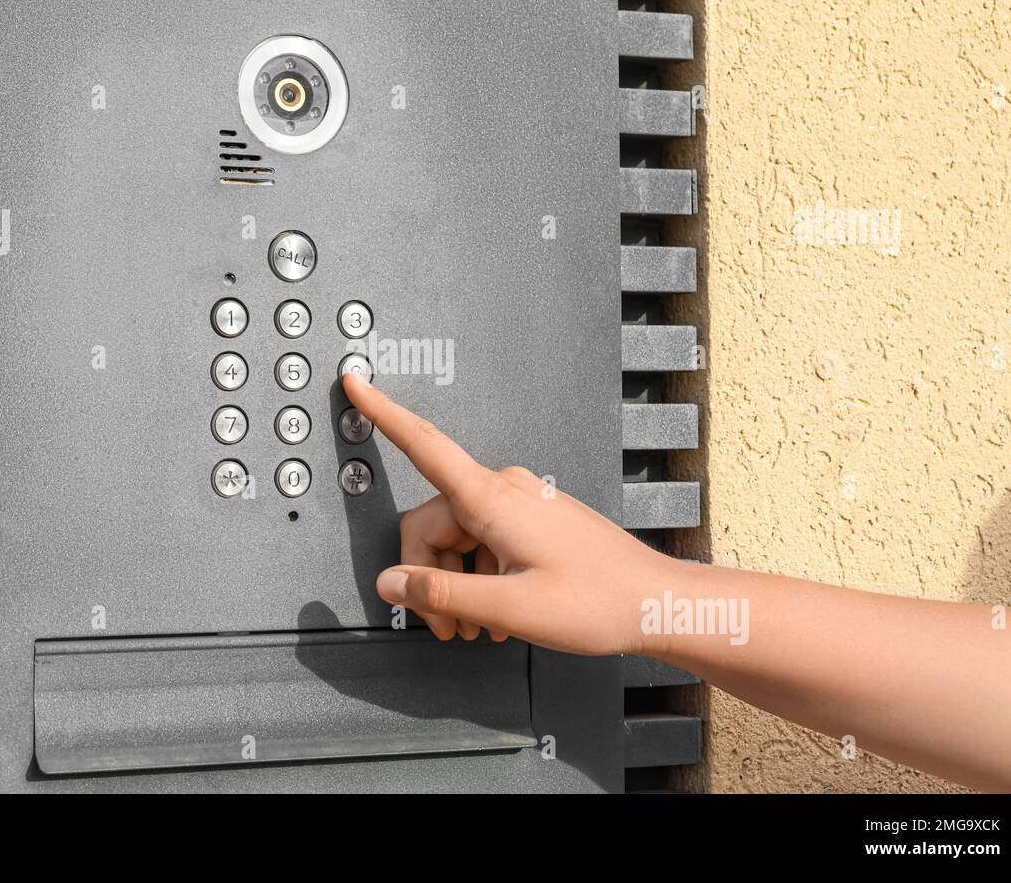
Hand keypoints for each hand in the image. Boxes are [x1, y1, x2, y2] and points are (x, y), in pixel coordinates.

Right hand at [343, 373, 683, 655]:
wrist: (654, 602)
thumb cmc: (600, 600)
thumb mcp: (510, 607)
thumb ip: (442, 595)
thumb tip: (392, 583)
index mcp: (493, 499)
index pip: (424, 444)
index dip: (384, 413)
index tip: (356, 384)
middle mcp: (505, 491)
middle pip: (432, 524)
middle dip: (430, 579)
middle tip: (447, 625)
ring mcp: (520, 504)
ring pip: (457, 540)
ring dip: (459, 587)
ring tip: (482, 626)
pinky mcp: (531, 521)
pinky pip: (483, 544)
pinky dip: (481, 580)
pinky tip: (500, 613)